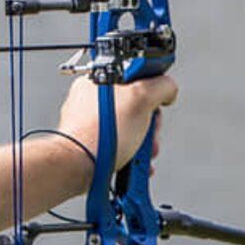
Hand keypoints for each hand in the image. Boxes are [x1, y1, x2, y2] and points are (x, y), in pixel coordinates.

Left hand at [57, 72, 178, 179]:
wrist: (76, 167)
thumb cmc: (99, 133)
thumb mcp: (142, 98)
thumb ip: (161, 86)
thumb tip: (168, 89)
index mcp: (100, 79)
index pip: (136, 77)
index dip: (152, 91)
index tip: (156, 104)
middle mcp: (92, 99)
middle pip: (137, 106)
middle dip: (150, 125)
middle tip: (149, 133)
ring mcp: (89, 123)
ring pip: (129, 129)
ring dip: (143, 144)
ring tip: (141, 154)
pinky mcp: (91, 144)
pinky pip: (119, 146)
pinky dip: (131, 156)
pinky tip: (133, 164)